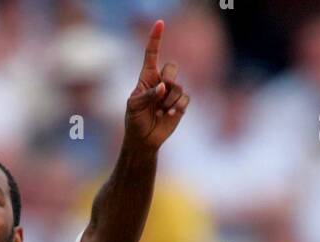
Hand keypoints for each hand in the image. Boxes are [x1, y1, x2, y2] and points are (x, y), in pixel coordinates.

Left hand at [124, 19, 189, 151]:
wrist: (144, 140)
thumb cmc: (135, 120)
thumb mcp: (134, 106)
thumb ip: (147, 94)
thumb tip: (163, 87)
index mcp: (147, 77)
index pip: (152, 54)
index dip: (156, 38)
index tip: (159, 23)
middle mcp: (161, 81)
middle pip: (172, 68)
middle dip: (168, 79)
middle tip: (161, 93)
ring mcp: (172, 93)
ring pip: (179, 86)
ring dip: (169, 100)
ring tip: (160, 111)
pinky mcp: (180, 104)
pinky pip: (185, 99)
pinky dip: (177, 107)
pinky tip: (168, 114)